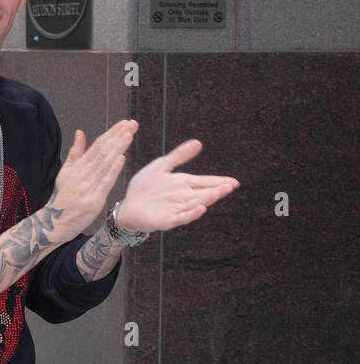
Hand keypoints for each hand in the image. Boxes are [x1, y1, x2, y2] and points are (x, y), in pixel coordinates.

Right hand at [50, 119, 139, 237]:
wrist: (54, 222)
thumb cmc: (63, 198)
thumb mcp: (66, 172)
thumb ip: (75, 152)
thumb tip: (80, 132)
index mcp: (79, 166)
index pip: (98, 145)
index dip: (111, 133)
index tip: (124, 123)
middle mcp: (84, 173)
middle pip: (103, 151)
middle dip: (118, 136)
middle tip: (131, 124)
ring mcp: (88, 186)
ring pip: (105, 163)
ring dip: (118, 148)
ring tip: (128, 135)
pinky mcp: (93, 200)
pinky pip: (105, 183)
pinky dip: (113, 170)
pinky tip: (121, 158)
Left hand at [117, 137, 238, 232]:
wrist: (128, 205)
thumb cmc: (144, 187)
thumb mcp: (162, 166)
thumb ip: (179, 156)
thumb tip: (198, 143)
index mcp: (184, 184)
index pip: (206, 182)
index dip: (219, 181)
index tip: (234, 181)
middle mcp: (183, 197)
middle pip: (204, 193)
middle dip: (218, 190)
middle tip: (231, 186)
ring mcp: (176, 209)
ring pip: (195, 204)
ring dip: (207, 199)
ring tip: (218, 193)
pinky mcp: (167, 220)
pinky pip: (182, 217)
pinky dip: (191, 214)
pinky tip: (201, 208)